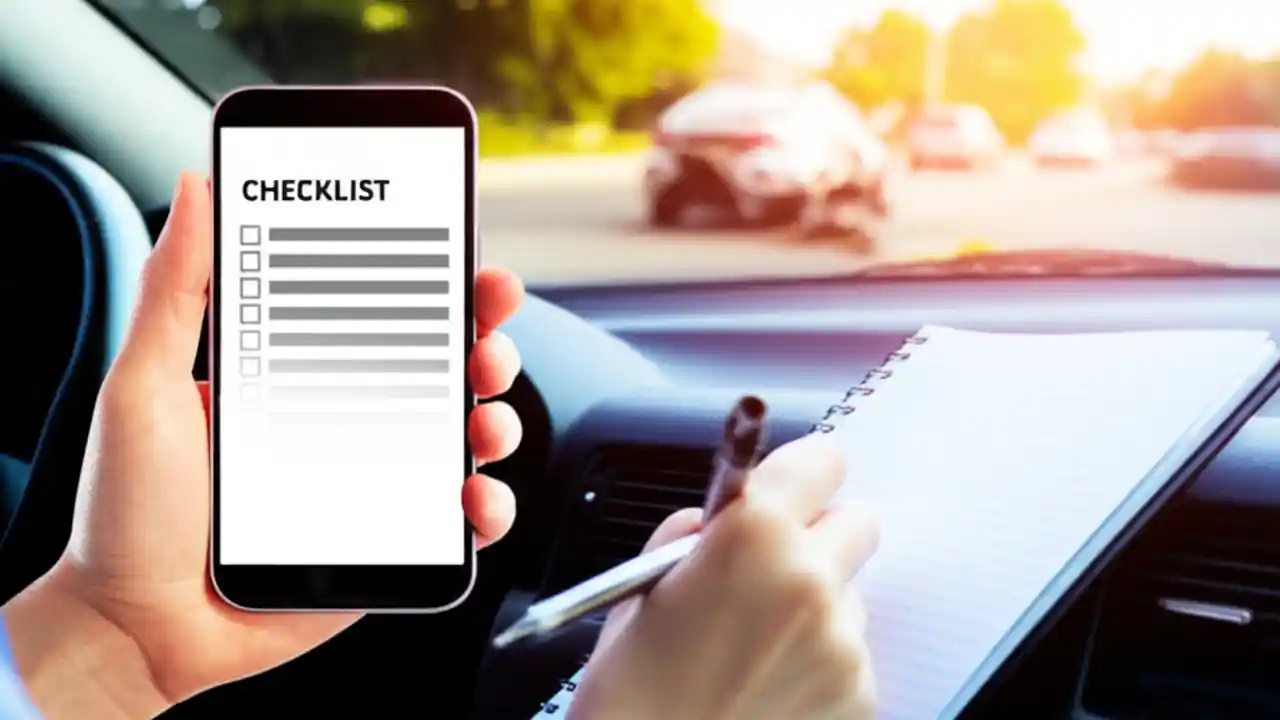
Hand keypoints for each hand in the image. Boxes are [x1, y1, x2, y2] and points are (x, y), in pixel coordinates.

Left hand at [1, 173, 525, 717]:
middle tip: (485, 342)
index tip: (465, 258)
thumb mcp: (142, 386)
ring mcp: (374, 483)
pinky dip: (489, 505)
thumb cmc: (128, 513)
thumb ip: (174, 289)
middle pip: (441, 369)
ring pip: (465, 437)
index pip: (381, 314)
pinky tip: (471, 497)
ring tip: (482, 424)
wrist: (138, 628)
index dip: (435, 283)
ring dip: (497, 419)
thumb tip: (196, 189)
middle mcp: (344, 422)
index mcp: (295, 376)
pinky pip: (461, 521)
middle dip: (485, 344)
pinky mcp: (391, 542)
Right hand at [569, 435, 878, 719]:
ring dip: (814, 608)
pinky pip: (851, 655)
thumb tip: (720, 521)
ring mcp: (843, 644)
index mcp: (752, 537)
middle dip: (816, 537)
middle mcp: (810, 582)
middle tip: (768, 572)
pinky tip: (767, 689)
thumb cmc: (629, 701)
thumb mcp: (638, 591)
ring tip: (752, 651)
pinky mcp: (862, 697)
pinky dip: (818, 665)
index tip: (778, 496)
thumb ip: (690, 535)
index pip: (820, 460)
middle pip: (856, 521)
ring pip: (848, 595)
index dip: (793, 479)